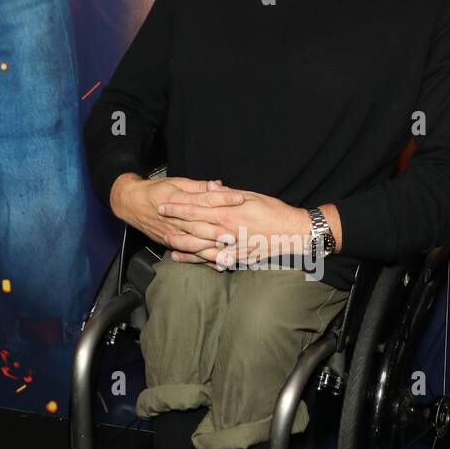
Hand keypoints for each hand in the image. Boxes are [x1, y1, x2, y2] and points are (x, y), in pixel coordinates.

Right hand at [112, 176, 245, 258]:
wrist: (131, 203)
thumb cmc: (156, 191)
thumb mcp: (176, 183)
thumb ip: (198, 187)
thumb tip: (217, 185)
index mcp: (180, 201)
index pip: (205, 199)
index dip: (223, 199)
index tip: (240, 199)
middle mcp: (177, 220)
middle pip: (201, 226)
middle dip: (219, 232)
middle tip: (236, 236)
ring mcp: (174, 234)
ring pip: (195, 244)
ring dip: (212, 252)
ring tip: (228, 257)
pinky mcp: (171, 243)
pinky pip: (189, 254)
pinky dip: (203, 261)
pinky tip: (217, 266)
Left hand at [156, 187, 309, 268]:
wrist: (292, 232)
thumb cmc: (274, 211)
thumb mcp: (251, 196)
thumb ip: (228, 195)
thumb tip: (210, 188)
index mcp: (228, 213)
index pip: (196, 209)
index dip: (178, 207)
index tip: (163, 205)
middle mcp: (227, 231)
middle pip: (194, 227)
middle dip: (174, 223)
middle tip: (157, 219)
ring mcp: (231, 246)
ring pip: (200, 246)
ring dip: (181, 244)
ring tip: (167, 241)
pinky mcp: (237, 258)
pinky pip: (213, 260)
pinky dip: (199, 260)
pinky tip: (187, 259)